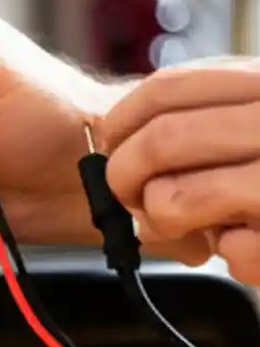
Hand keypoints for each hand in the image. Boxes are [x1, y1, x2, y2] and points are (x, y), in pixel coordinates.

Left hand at [99, 60, 259, 282]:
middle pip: (161, 141)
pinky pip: (235, 252)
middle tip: (131, 199)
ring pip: (176, 198)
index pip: (169, 89)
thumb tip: (126, 143)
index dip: (121, 122)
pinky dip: (236, 257)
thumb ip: (217, 124)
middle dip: (124, 177)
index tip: (109, 146)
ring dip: (168, 219)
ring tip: (198, 224)